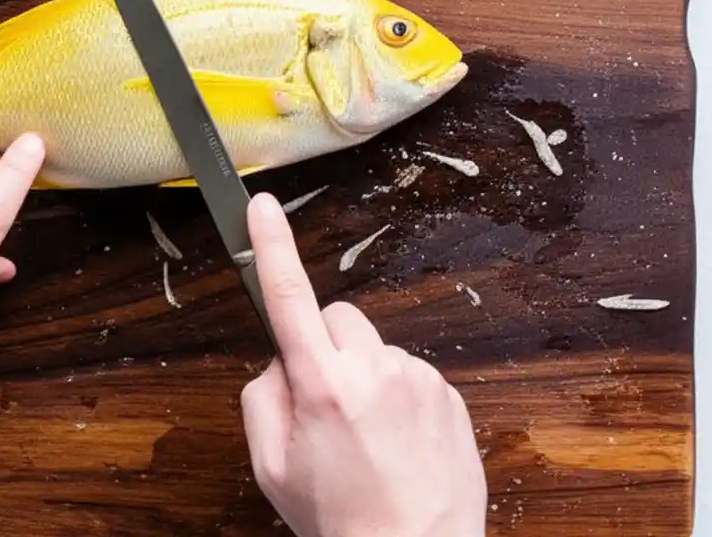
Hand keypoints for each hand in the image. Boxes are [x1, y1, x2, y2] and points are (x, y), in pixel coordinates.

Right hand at [239, 193, 486, 536]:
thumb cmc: (341, 519)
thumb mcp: (271, 467)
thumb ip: (261, 398)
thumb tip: (279, 360)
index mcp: (323, 387)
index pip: (289, 298)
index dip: (270, 246)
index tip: (261, 206)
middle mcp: (375, 371)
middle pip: (335, 316)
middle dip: (322, 345)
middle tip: (323, 402)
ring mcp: (418, 378)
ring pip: (372, 347)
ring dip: (362, 374)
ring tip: (366, 436)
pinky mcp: (449, 392)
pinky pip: (407, 371)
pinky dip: (395, 394)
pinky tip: (395, 440)